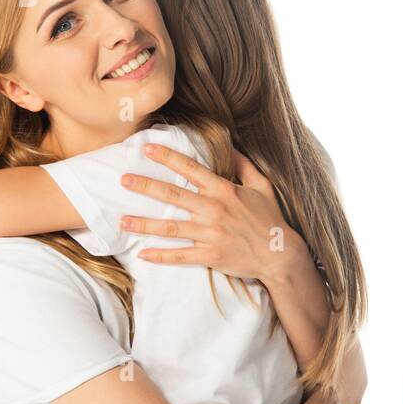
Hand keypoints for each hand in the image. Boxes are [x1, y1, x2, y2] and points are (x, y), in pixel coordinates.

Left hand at [118, 144, 302, 282]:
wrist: (280, 254)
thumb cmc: (270, 219)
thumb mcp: (262, 187)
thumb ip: (244, 166)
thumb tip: (230, 147)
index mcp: (224, 191)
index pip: (191, 169)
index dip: (168, 158)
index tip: (147, 149)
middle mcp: (214, 210)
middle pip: (173, 196)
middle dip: (145, 186)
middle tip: (123, 180)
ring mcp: (210, 234)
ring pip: (170, 227)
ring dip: (144, 223)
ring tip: (122, 220)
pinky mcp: (210, 256)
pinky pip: (180, 256)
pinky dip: (160, 256)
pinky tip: (142, 254)